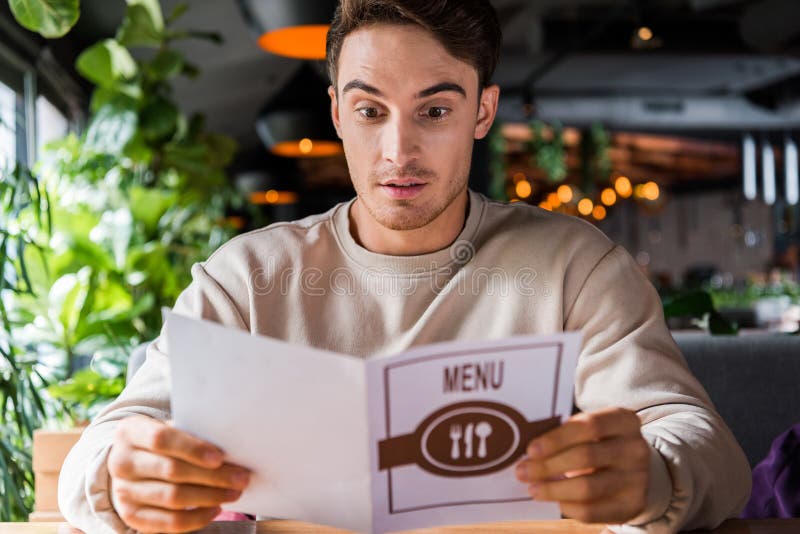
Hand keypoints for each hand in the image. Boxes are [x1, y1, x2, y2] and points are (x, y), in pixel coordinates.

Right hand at [107, 415, 250, 532]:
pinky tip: (215, 508)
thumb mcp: (168, 429)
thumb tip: (231, 447)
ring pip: (173, 498)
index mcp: (130, 432)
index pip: (161, 439)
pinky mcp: (131, 516)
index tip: (220, 458)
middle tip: (240, 478)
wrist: (130, 463)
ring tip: (233, 492)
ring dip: (209, 496)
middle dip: (212, 476)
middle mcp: (121, 462)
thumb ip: (191, 434)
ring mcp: (124, 492)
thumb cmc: (161, 443)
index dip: (193, 448)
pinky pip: (168, 523)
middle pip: (171, 471)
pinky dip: (196, 518)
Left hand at [515, 407, 649, 523]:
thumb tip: (529, 452)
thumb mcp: (590, 430)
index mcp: (623, 420)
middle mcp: (635, 448)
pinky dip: (569, 507)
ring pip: (588, 487)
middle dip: (548, 466)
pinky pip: (594, 511)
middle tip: (522, 471)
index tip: (530, 450)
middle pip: (586, 456)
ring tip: (533, 489)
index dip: (557, 438)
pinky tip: (556, 502)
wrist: (634, 470)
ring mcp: (638, 478)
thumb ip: (566, 434)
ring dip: (553, 490)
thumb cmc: (599, 443)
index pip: (589, 425)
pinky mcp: (632, 505)